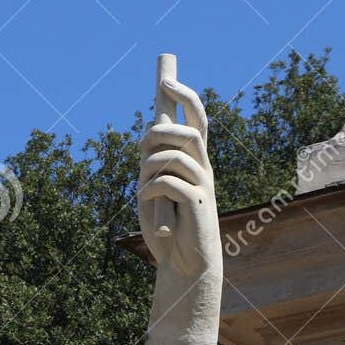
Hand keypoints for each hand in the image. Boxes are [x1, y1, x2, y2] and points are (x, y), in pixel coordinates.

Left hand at [138, 75, 219, 278]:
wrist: (183, 263)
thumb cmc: (167, 225)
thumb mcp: (153, 187)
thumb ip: (153, 161)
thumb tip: (148, 133)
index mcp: (194, 161)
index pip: (197, 120)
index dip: (185, 97)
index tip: (166, 81)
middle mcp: (203, 168)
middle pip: (188, 131)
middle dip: (159, 131)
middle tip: (142, 147)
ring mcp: (202, 185)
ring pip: (174, 154)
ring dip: (149, 165)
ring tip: (142, 185)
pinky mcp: (197, 203)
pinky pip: (167, 182)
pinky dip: (149, 188)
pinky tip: (144, 200)